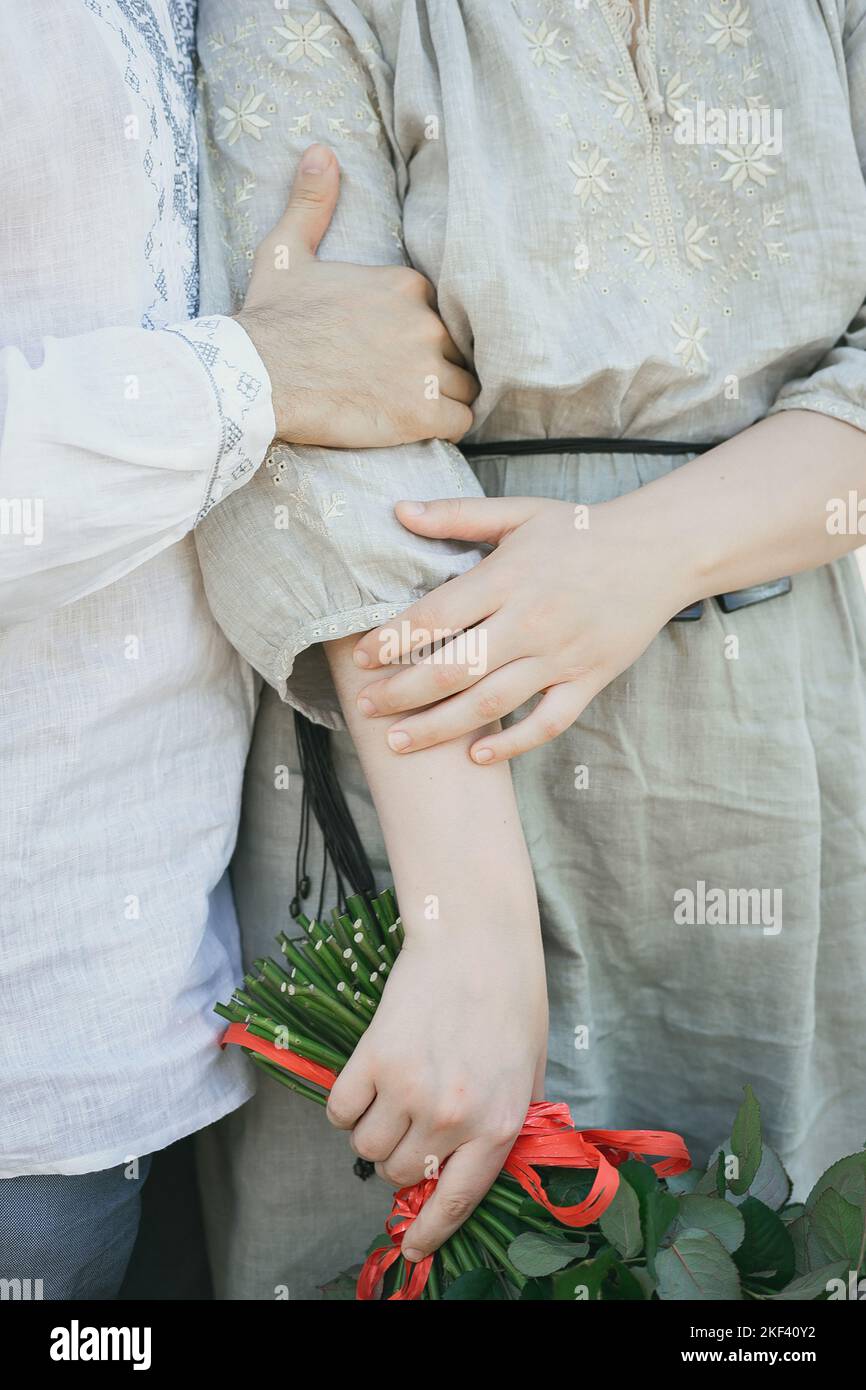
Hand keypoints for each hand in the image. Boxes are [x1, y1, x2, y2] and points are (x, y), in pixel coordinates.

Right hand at [235, 144, 476, 447]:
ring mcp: (427, 369)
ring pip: (465, 384)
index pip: (438, 311)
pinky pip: (461, 420)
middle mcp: (424, 322)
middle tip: (402, 383)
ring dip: (445, 396)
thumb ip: (312, 204)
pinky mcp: (423, 413)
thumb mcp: (287, 253)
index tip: (391, 349)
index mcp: (405, 285)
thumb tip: (320, 152)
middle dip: (435, 365)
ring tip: (412, 407)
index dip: (419, 333)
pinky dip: (446, 426)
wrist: (257, 377)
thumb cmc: (271, 320)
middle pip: (455, 348)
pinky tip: (418, 425)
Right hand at [326, 913, 546, 1261]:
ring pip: (365, 1146)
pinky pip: (339, 1110)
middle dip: (398, 1157)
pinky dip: (345, 1103)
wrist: (477, 940)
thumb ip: (503, 1124)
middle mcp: (452, 1117)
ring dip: (370, 1130)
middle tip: (408, 1122)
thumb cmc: (510, 1001)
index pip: (455, 1201)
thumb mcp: (526, 1073)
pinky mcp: (373, 1058)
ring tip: (389, 1094)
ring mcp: (409, 1089)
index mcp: (496, 1125)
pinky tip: (365, 1078)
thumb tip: (467, 1169)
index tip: (412, 1248)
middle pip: (399, 1172)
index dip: (429, 1232)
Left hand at [352, 493, 690, 762]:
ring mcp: (561, 656)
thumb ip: (458, 516)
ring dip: (439, 726)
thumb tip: (399, 510)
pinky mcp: (589, 680)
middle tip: (365, 708)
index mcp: (507, 577)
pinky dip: (512, 744)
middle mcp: (531, 620)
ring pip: (490, 702)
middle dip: (401, 693)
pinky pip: (547, 722)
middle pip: (453, 668)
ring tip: (399, 741)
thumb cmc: (583, 531)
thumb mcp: (519, 514)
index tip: (360, 657)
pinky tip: (477, 756)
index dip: (392, 640)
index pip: (435, 616)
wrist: (660, 551)